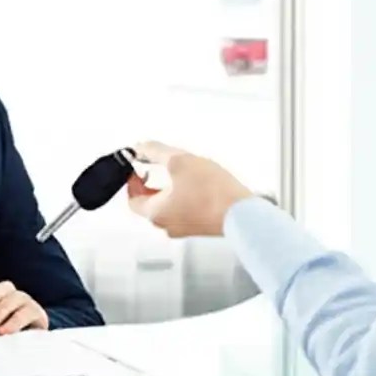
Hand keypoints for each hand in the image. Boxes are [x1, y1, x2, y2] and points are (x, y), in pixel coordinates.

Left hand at [126, 140, 253, 237]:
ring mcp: (184, 229)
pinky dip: (184, 198)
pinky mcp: (201, 228)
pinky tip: (196, 185)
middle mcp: (167, 225)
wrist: (243, 213)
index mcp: (156, 213)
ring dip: (168, 190)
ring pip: (168, 208)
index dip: (132, 180)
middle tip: (153, 169)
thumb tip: (143, 146)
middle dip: (149, 184)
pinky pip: (184, 211)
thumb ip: (156, 151)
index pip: (132, 199)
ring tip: (177, 174)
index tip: (137, 168)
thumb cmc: (213, 193)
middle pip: (149, 204)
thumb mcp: (179, 161)